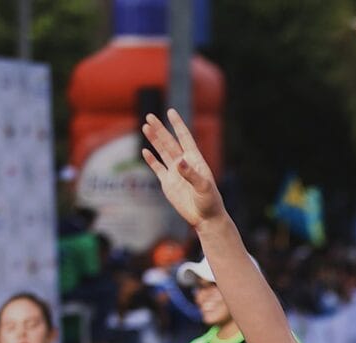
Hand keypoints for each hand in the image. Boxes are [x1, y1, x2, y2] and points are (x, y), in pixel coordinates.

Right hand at [140, 109, 225, 226]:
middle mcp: (184, 163)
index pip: (185, 138)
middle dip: (160, 129)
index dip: (178, 125)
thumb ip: (191, 174)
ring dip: (154, 140)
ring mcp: (175, 173)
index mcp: (195, 160)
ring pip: (162, 152)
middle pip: (170, 142)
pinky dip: (151, 160)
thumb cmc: (210, 202)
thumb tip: (179, 161)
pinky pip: (158, 169)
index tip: (171, 111)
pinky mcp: (168, 184)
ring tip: (146, 126)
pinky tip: (145, 151)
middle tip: (150, 116)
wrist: (205, 218)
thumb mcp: (203, 187)